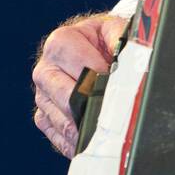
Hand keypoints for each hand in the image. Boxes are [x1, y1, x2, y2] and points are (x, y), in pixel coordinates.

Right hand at [32, 12, 126, 157]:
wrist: (94, 49)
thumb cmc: (106, 40)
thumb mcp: (115, 30)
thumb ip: (123, 39)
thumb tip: (132, 57)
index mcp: (60, 43)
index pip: (80, 66)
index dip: (101, 78)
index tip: (118, 85)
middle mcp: (45, 70)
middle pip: (68, 98)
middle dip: (96, 107)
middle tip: (118, 115)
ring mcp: (42, 96)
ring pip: (64, 122)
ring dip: (89, 129)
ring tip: (112, 131)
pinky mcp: (44, 117)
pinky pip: (58, 138)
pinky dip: (79, 144)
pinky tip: (97, 141)